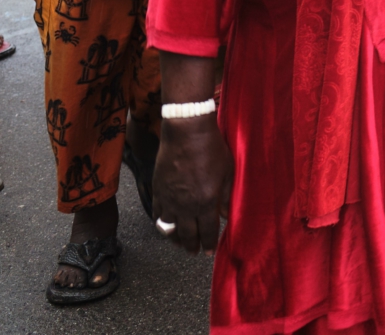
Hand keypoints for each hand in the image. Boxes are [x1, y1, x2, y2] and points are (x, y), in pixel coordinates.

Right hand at [153, 117, 232, 252]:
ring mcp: (169, 200)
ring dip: (175, 239)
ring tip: (180, 244)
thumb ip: (226, 196)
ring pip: (169, 228)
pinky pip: (157, 214)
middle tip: (195, 252)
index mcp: (207, 202)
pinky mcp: (158, 191)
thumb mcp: (227, 172)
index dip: (209, 243)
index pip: (208, 231)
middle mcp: (186, 205)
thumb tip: (227, 214)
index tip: (210, 251)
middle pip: (188, 234)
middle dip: (192, 246)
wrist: (186, 132)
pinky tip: (165, 226)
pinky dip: (161, 223)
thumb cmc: (212, 149)